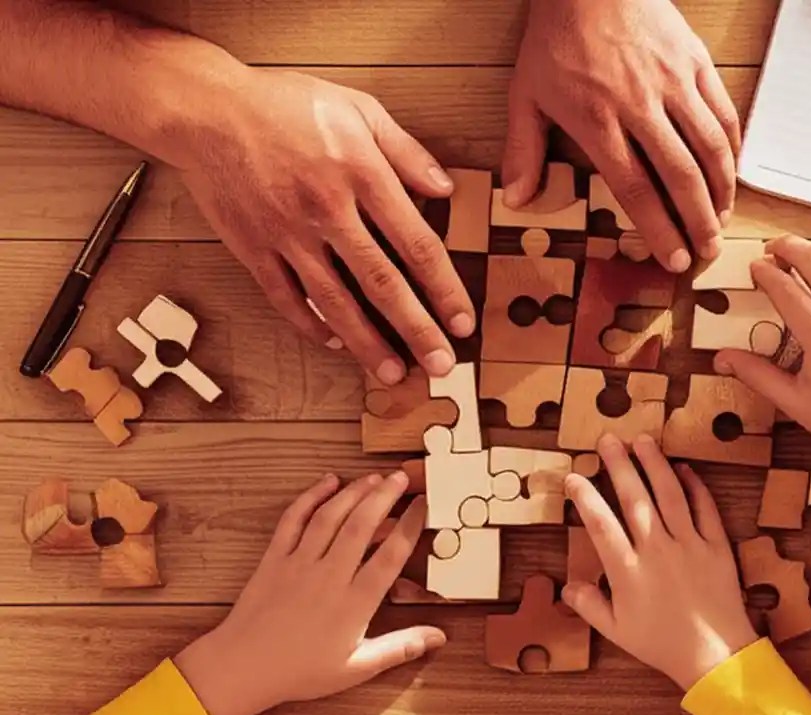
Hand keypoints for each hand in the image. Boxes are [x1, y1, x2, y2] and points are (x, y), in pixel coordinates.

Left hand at [174, 473, 439, 714]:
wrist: (242, 668)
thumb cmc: (300, 671)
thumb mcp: (356, 667)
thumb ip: (399, 648)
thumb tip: (438, 637)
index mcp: (354, 603)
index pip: (390, 556)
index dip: (409, 526)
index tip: (423, 506)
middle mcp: (329, 577)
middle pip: (362, 526)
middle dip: (385, 496)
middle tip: (402, 478)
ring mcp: (299, 563)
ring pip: (330, 517)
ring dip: (354, 492)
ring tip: (374, 477)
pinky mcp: (275, 558)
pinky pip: (294, 519)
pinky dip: (311, 497)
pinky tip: (327, 482)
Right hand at [175, 69, 474, 382]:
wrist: (205, 109)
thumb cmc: (285, 104)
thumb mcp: (359, 109)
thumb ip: (406, 151)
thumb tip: (446, 188)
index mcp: (361, 174)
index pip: (416, 243)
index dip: (445, 288)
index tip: (462, 321)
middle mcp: (327, 210)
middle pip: (381, 282)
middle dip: (416, 329)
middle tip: (441, 365)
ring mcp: (287, 233)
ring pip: (335, 300)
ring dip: (368, 343)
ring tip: (394, 372)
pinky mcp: (253, 247)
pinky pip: (286, 296)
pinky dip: (310, 324)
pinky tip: (335, 343)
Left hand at [504, 0, 739, 271]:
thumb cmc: (557, 36)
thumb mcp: (526, 93)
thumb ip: (524, 149)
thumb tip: (516, 200)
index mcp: (598, 119)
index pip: (636, 187)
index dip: (659, 229)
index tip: (674, 258)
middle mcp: (641, 105)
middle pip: (680, 176)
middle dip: (698, 221)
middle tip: (707, 252)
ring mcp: (674, 83)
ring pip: (710, 147)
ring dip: (721, 191)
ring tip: (724, 220)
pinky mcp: (696, 62)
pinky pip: (723, 113)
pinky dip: (731, 149)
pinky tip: (730, 173)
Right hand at [563, 434, 757, 690]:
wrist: (714, 655)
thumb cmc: (662, 644)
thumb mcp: (617, 631)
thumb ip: (591, 606)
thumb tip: (567, 587)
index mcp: (628, 571)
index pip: (601, 525)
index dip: (585, 498)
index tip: (574, 477)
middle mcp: (656, 550)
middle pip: (634, 499)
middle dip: (619, 465)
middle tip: (607, 439)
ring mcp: (689, 545)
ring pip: (669, 495)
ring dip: (654, 465)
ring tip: (642, 441)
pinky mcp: (716, 546)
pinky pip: (704, 509)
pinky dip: (694, 486)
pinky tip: (684, 468)